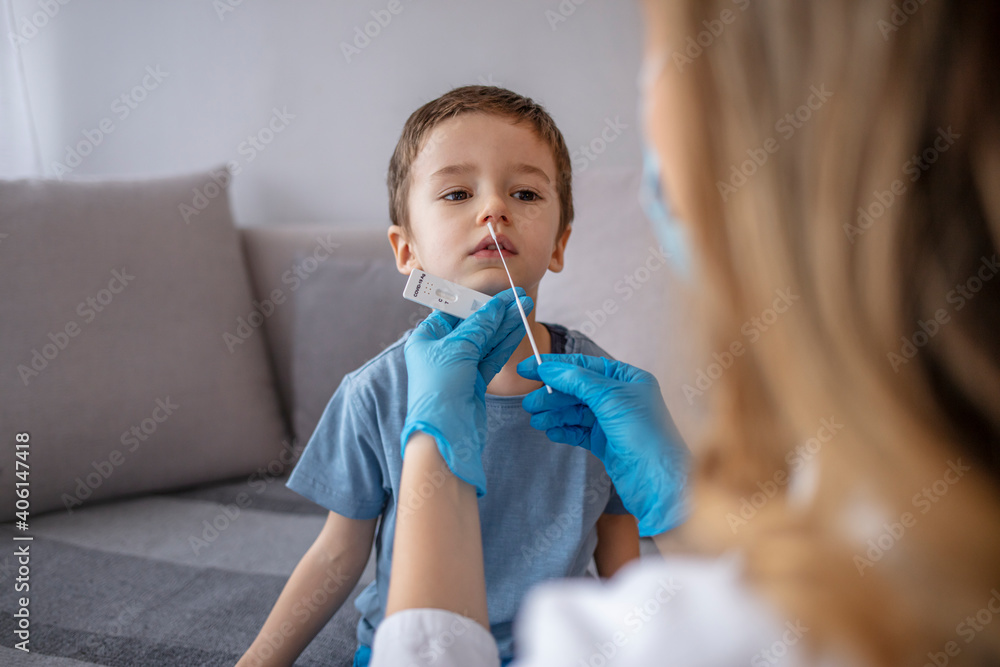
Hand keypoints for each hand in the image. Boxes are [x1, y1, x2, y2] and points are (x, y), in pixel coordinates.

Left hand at [401, 288, 532, 496]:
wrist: (445, 434)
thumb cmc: (439, 390)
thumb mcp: (458, 349)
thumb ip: (480, 325)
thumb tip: (496, 306)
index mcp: (426, 339)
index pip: (452, 311)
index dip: (474, 300)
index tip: (496, 291)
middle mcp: (441, 351)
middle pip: (473, 324)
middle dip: (496, 311)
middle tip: (518, 297)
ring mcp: (459, 366)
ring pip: (486, 339)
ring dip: (505, 324)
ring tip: (524, 307)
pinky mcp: (475, 380)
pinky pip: (492, 355)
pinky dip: (506, 342)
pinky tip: (519, 327)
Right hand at [518, 354, 688, 535]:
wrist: (660, 483)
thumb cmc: (646, 437)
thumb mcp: (610, 399)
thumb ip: (577, 381)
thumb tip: (550, 368)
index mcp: (628, 379)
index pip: (584, 366)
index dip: (555, 366)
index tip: (528, 368)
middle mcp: (621, 398)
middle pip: (577, 389)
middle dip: (552, 395)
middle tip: (530, 403)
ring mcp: (613, 421)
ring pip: (575, 412)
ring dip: (554, 414)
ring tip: (536, 420)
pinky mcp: (606, 443)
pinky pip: (578, 431)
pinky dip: (563, 430)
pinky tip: (551, 431)